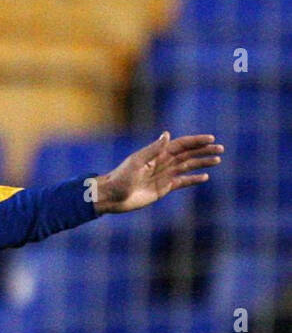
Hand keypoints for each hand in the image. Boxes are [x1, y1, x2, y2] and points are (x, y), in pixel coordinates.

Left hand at [92, 132, 222, 213]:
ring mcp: (164, 175)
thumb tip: (168, 135)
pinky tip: (204, 177)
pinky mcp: (162, 189)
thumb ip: (153, 150)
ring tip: (217, 160)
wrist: (111, 197)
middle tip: (220, 149)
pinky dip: (192, 179)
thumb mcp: (137, 162)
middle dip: (204, 151)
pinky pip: (181, 182)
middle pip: (188, 154)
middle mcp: (163, 163)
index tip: (210, 139)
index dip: (196, 141)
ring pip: (187, 167)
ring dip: (202, 163)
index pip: (181, 145)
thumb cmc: (120, 178)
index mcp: (157, 154)